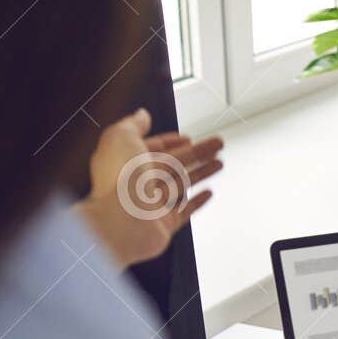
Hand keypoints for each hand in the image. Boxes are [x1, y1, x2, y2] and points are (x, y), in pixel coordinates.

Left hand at [76, 108, 223, 267]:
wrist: (122, 221)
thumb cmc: (118, 180)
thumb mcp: (121, 137)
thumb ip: (132, 124)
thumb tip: (141, 115)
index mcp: (127, 161)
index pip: (153, 148)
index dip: (171, 141)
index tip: (188, 137)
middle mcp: (138, 182)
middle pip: (174, 164)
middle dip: (197, 153)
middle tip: (217, 145)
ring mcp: (152, 204)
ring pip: (181, 184)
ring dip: (201, 173)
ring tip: (219, 163)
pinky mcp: (163, 224)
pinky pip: (184, 211)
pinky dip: (197, 202)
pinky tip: (208, 192)